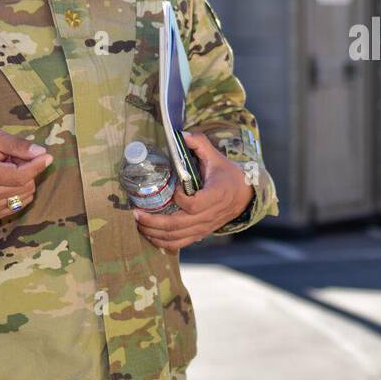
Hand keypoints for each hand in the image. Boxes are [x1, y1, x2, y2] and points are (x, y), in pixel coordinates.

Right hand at [0, 128, 52, 219]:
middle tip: (14, 160)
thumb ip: (18, 145)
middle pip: (25, 186)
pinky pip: (20, 204)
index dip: (37, 166)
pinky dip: (21, 192)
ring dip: (25, 181)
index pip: (19, 176)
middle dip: (28, 170)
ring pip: (25, 195)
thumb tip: (41, 153)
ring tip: (9, 170)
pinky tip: (9, 182)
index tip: (47, 157)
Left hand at [132, 132, 253, 251]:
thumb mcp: (217, 157)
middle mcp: (210, 215)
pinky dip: (163, 242)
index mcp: (216, 195)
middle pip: (178, 225)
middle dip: (153, 221)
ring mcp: (204, 227)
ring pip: (177, 237)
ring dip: (154, 233)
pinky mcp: (200, 233)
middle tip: (136, 213)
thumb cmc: (228, 175)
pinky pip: (180, 244)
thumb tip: (180, 135)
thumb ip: (199, 143)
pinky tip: (150, 235)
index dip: (180, 198)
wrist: (244, 196)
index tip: (174, 188)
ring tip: (138, 223)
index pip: (194, 204)